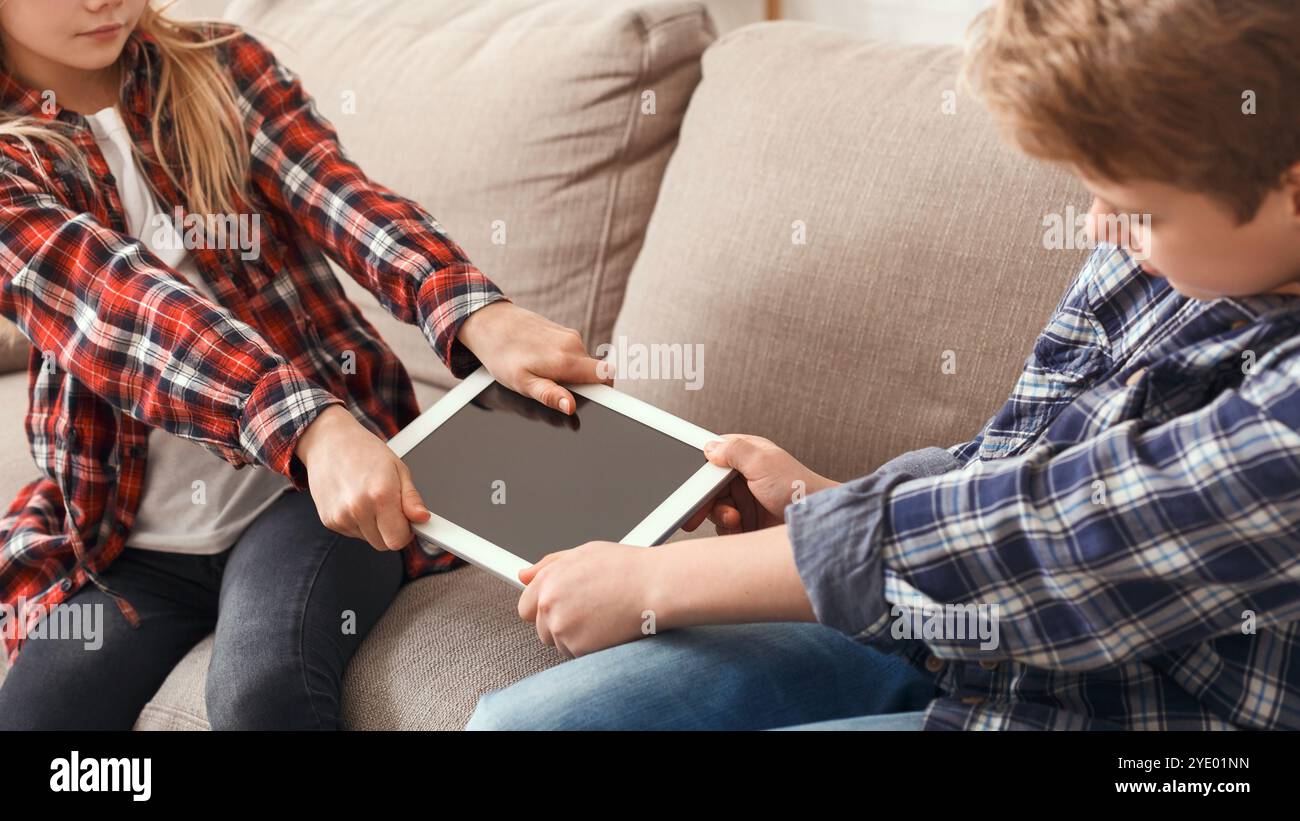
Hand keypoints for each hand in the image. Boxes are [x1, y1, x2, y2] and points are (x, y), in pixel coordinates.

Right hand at [294, 405, 429, 550]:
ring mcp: (341, 516)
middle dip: (391, 530)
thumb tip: (422, 518)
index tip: (407, 519)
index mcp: (380, 494)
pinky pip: (353, 533)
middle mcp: (358, 508)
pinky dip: (358, 522)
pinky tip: (355, 500)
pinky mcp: (329, 521)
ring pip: (369, 540)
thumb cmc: (366, 452)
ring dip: (374, 526)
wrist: (329, 442)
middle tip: (389, 506)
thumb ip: (412, 498)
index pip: (398, 540)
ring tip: (369, 498)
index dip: (406, 532)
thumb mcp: (398, 469)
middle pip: (384, 544)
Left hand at [456, 301, 609, 413]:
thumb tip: (571, 407)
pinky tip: (540, 360)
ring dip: (569, 373)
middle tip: (553, 388)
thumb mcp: (522, 383)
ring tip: (541, 372)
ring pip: (583, 363)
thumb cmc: (502, 355)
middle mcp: (573, 344)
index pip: (607, 376)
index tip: (593, 400)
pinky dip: (563, 361)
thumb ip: (550, 395)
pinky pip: (573, 353)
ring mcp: (569, 335)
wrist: (489, 323)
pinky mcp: (563, 331)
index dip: (605, 391)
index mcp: (566, 360)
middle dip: (582, 385)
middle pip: (595, 372)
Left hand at [517, 542, 658, 657]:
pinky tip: (608, 628)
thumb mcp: (584, 553)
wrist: (656, 587)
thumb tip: (524, 575)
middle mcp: (550, 604)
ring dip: (576, 637)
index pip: (525, 606)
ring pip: (559, 643)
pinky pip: (576, 654)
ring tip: (603, 617)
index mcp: (549, 579)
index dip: (544, 608)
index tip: (560, 609)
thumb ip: (549, 565)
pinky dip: (590, 647)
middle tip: (590, 612)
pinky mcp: (578, 648)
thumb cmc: (628, 569)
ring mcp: (563, 628)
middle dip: (560, 624)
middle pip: (541, 628)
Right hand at [683, 434, 838, 534]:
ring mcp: (744, 500)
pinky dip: (728, 529)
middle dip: (706, 500)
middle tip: (696, 513)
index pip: (712, 457)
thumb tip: (709, 446)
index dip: (699, 471)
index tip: (689, 485)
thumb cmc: (799, 488)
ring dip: (720, 516)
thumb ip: (734, 450)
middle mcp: (743, 477)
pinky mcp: (746, 523)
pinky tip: (739, 529)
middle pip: (708, 486)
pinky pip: (723, 527)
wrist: (815, 526)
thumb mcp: (764, 462)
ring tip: (735, 519)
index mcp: (746, 456)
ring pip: (713, 508)